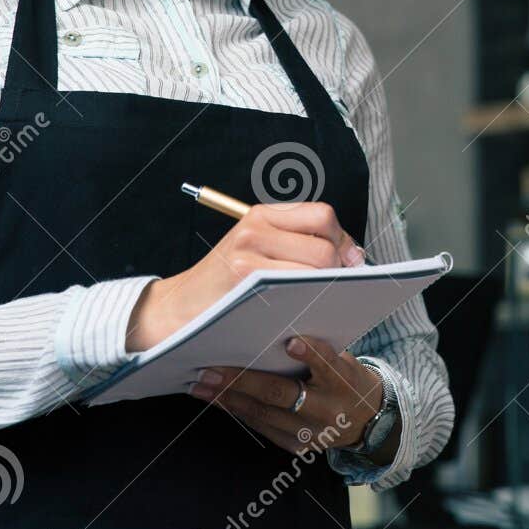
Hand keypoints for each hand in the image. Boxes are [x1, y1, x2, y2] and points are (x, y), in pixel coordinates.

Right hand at [126, 204, 362, 352]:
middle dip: (339, 270)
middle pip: (324, 246)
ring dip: (327, 289)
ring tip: (321, 302)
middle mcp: (254, 228)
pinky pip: (297, 290)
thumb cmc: (224, 287)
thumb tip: (353, 257)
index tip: (350, 263)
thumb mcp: (254, 250)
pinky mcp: (244, 279)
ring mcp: (248, 254)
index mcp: (260, 215)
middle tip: (336, 290)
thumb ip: (295, 244)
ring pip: (315, 267)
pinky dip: (309, 302)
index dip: (343, 240)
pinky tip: (306, 313)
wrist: (175, 311)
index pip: (322, 215)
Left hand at [191, 335, 388, 456]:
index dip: (311, 354)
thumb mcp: (343, 359)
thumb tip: (270, 332)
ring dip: (229, 398)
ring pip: (264, 414)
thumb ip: (315, 349)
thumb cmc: (346, 377)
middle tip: (210, 369)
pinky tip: (217, 399)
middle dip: (242, 381)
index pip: (329, 364)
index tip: (291, 342)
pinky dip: (237, 411)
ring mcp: (313, 434)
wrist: (369, 419)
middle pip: (282, 394)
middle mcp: (329, 410)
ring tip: (202, 384)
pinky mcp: (298, 447)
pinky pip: (262, 427)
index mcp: (345, 382)